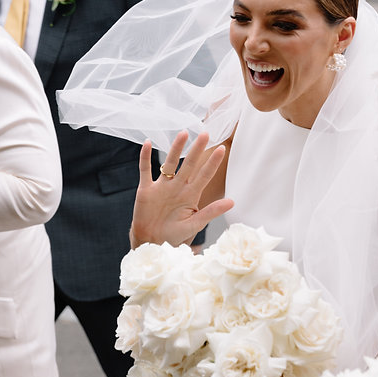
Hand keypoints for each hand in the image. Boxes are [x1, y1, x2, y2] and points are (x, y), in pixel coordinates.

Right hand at [130, 130, 233, 248]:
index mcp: (191, 195)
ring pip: (170, 163)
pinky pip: (145, 170)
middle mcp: (178, 187)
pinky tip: (147, 143)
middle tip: (205, 133)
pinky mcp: (146, 189)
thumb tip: (232, 202)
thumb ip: (211, 212)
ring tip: (183, 133)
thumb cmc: (174, 235)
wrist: (152, 242)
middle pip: (189, 164)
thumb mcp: (194, 224)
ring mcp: (162, 186)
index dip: (212, 163)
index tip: (222, 149)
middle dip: (197, 150)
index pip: (204, 175)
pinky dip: (145, 157)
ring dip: (176, 148)